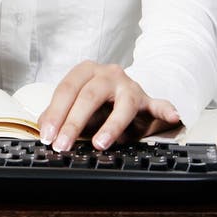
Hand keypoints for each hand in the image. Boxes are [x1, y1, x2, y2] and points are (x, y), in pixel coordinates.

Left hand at [36, 61, 180, 151]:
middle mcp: (107, 74)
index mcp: (85, 71)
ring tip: (100, 143)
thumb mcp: (75, 104)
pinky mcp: (148, 100)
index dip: (55, 113)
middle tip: (63, 145)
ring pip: (121, 104)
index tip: (47, 135)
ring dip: (111, 126)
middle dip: (73, 123)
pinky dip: (166, 109)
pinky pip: (159, 104)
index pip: (66, 90)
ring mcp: (129, 86)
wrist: (126, 92)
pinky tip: (173, 116)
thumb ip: (59, 113)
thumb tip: (43, 126)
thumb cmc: (98, 101)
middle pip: (89, 95)